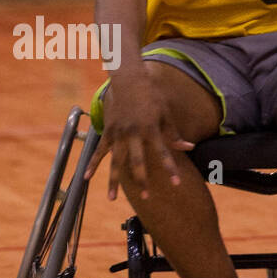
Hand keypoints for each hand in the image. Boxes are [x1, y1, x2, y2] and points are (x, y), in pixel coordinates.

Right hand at [83, 73, 193, 201]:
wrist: (128, 78)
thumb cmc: (151, 95)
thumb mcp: (166, 113)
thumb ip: (174, 134)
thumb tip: (189, 147)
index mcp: (151, 129)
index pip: (163, 153)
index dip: (170, 168)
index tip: (176, 183)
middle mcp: (134, 134)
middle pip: (137, 162)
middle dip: (142, 180)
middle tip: (146, 198)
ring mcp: (119, 134)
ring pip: (116, 161)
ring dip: (114, 181)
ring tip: (112, 199)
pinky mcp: (108, 131)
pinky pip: (99, 151)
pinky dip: (93, 164)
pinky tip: (86, 178)